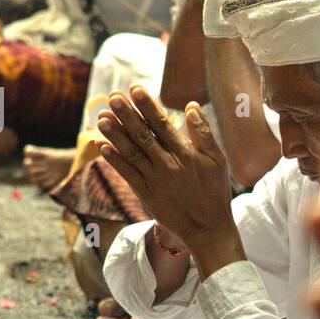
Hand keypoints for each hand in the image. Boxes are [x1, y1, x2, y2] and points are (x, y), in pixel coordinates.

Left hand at [96, 86, 232, 248]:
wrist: (208, 229)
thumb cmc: (215, 192)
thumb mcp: (218, 160)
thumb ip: (204, 133)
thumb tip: (191, 106)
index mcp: (185, 153)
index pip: (162, 124)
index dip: (147, 106)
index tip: (134, 89)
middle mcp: (168, 165)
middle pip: (143, 135)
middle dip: (126, 114)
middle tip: (112, 97)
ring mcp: (155, 180)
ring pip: (131, 152)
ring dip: (115, 134)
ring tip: (101, 117)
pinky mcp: (146, 195)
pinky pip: (127, 174)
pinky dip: (114, 160)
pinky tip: (102, 146)